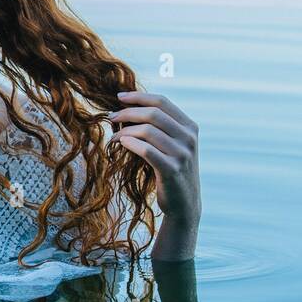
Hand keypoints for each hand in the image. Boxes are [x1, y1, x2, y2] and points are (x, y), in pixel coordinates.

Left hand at [108, 91, 200, 224]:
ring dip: (125, 130)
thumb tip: (128, 107)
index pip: (162, 102)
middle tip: (112, 117)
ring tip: (114, 136)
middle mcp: (189, 138)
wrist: (184, 204)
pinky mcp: (172, 170)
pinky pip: (146, 150)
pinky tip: (121, 143)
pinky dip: (130, 143)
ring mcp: (182, 154)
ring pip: (147, 131)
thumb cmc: (171, 171)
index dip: (139, 97)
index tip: (119, 97)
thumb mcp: (173, 146)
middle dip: (128, 112)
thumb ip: (160, 127)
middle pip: (153, 114)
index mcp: (190, 127)